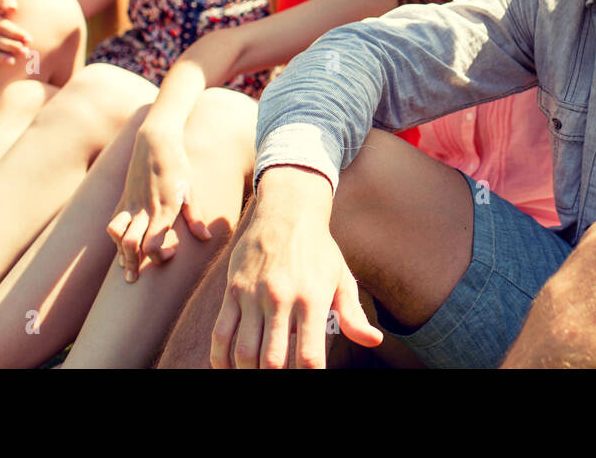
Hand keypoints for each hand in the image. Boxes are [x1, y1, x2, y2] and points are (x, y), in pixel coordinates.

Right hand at [107, 123, 209, 281]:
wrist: (155, 142)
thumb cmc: (178, 165)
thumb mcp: (191, 190)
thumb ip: (195, 217)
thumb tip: (205, 238)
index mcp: (164, 208)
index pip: (154, 243)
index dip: (158, 256)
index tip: (167, 257)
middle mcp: (145, 208)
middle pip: (130, 244)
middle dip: (131, 264)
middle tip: (134, 279)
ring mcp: (131, 203)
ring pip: (117, 235)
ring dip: (119, 252)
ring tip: (125, 266)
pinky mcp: (124, 199)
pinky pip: (114, 223)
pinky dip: (115, 238)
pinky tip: (122, 246)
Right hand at [212, 167, 382, 368]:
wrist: (287, 212)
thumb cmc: (319, 250)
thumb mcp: (342, 278)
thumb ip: (353, 314)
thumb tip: (374, 341)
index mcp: (313, 298)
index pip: (309, 355)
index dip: (307, 378)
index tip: (308, 381)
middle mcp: (282, 298)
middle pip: (271, 360)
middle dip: (274, 380)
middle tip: (279, 382)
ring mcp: (253, 295)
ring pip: (243, 352)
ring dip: (248, 373)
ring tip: (256, 376)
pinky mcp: (233, 290)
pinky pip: (221, 334)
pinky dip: (221, 359)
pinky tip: (229, 368)